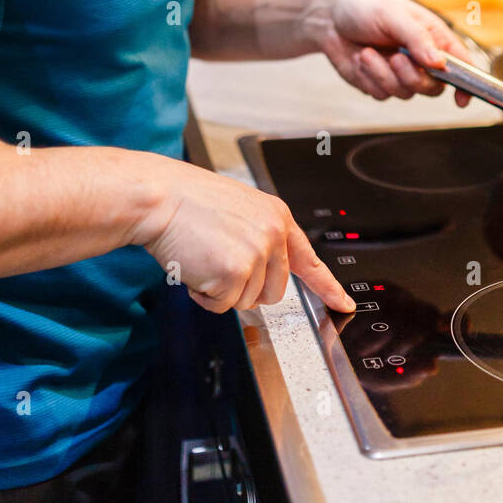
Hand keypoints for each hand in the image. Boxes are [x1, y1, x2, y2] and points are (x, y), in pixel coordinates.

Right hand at [134, 159, 355, 314]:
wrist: (159, 196)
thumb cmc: (188, 201)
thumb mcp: (239, 209)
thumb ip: (258, 235)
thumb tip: (262, 270)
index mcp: (276, 216)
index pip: (308, 259)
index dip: (327, 286)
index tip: (343, 304)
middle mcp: (273, 235)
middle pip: (274, 292)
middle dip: (245, 289)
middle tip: (219, 265)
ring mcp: (256, 255)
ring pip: (245, 300)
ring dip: (220, 290)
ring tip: (202, 257)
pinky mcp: (234, 273)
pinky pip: (222, 305)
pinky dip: (204, 295)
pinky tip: (194, 267)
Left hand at [312, 0, 484, 105]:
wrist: (328, 19)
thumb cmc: (364, 8)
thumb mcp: (393, 16)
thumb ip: (418, 38)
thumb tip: (440, 63)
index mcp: (432, 37)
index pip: (460, 64)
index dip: (466, 83)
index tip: (462, 99)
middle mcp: (420, 58)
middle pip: (433, 86)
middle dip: (412, 77)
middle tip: (395, 58)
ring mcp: (399, 73)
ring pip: (406, 93)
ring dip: (384, 74)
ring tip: (368, 52)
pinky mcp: (379, 83)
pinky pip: (382, 94)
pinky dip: (369, 78)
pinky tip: (361, 59)